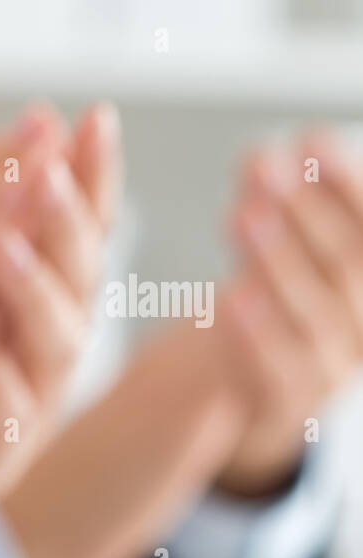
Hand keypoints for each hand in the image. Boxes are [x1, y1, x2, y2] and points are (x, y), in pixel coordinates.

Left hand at [0, 103, 122, 557]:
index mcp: (23, 308)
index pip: (64, 231)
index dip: (79, 176)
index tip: (75, 115)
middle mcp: (35, 356)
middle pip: (75, 278)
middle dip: (66, 218)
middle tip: (48, 164)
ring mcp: (19, 413)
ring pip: (51, 346)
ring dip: (31, 289)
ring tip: (5, 240)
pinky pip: (1, 420)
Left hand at [217, 135, 362, 496]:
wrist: (265, 391)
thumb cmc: (287, 301)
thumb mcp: (301, 250)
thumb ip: (298, 206)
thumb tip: (286, 146)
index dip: (344, 184)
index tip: (309, 137)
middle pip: (346, 263)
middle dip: (305, 212)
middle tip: (265, 168)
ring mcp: (335, 366)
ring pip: (314, 314)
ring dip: (278, 261)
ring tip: (241, 214)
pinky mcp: (292, 402)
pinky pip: (279, 370)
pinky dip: (258, 332)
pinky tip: (230, 296)